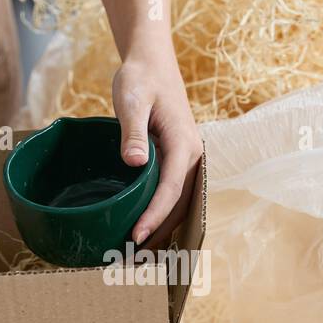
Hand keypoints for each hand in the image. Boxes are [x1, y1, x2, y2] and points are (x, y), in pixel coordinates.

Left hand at [112, 47, 201, 246]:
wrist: (151, 63)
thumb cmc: (140, 79)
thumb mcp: (132, 100)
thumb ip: (133, 131)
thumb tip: (135, 163)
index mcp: (183, 144)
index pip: (170, 189)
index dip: (154, 215)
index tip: (136, 235)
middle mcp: (191, 156)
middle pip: (178, 205)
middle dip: (158, 233)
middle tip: (131, 259)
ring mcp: (186, 159)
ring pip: (178, 203)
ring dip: (160, 228)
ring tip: (136, 253)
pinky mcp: (176, 161)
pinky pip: (172, 193)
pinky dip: (160, 214)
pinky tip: (143, 227)